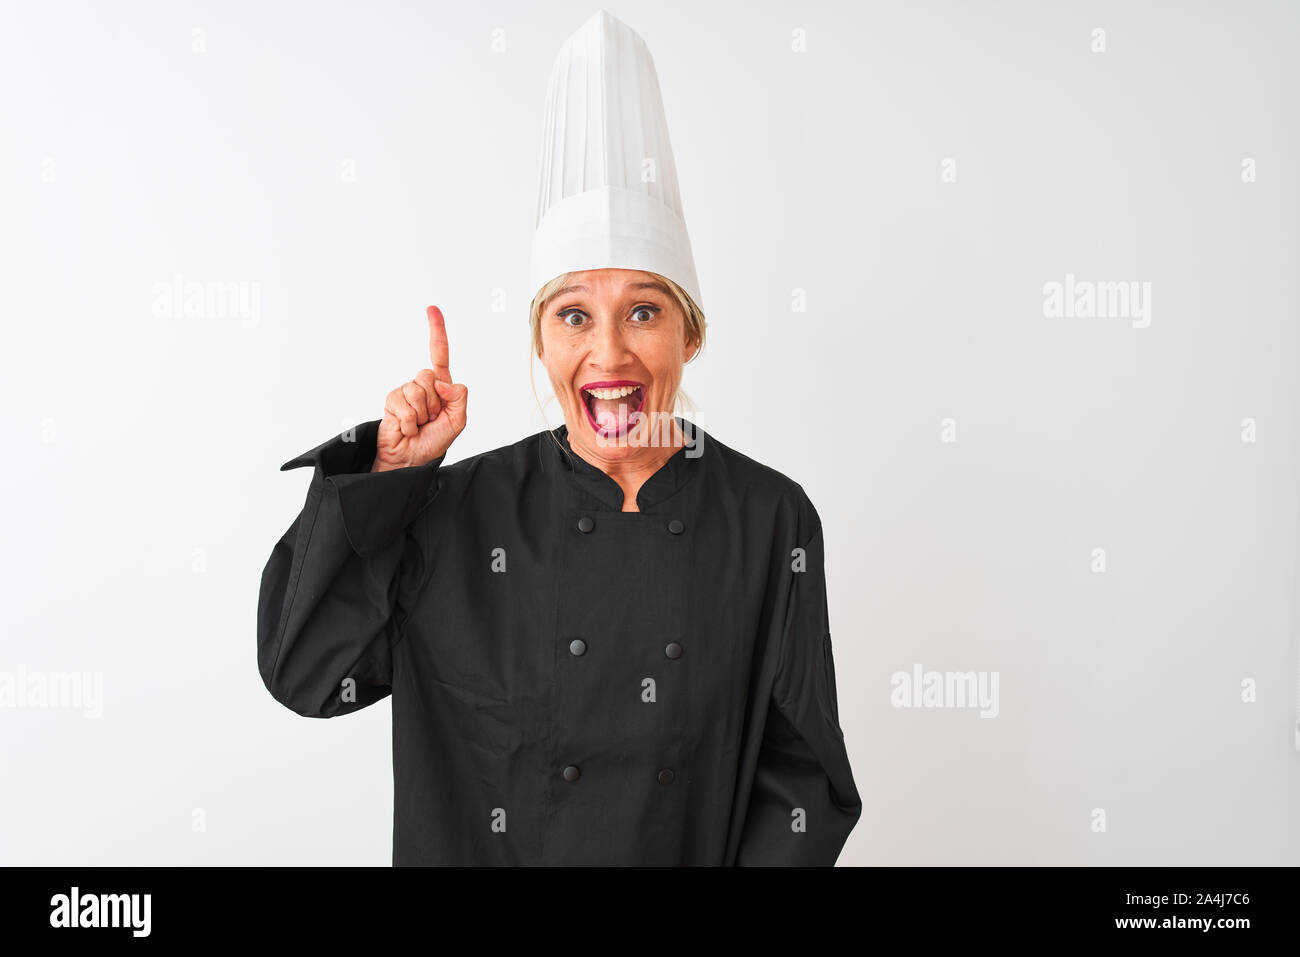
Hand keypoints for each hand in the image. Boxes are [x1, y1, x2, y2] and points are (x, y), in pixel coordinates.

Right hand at [371, 306, 468, 471]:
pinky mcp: (392, 400)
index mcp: (441, 387)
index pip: (439, 354)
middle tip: (430, 420)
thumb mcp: (457, 421)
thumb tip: (442, 381)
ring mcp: (405, 391)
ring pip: (418, 391)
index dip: (436, 331)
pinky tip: (407, 428)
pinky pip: (404, 404)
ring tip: (418, 425)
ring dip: (421, 414)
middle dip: (434, 403)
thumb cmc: (434, 441)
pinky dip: (409, 421)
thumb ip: (458, 397)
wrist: (411, 459)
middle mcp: (423, 385)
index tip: (432, 309)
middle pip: (430, 376)